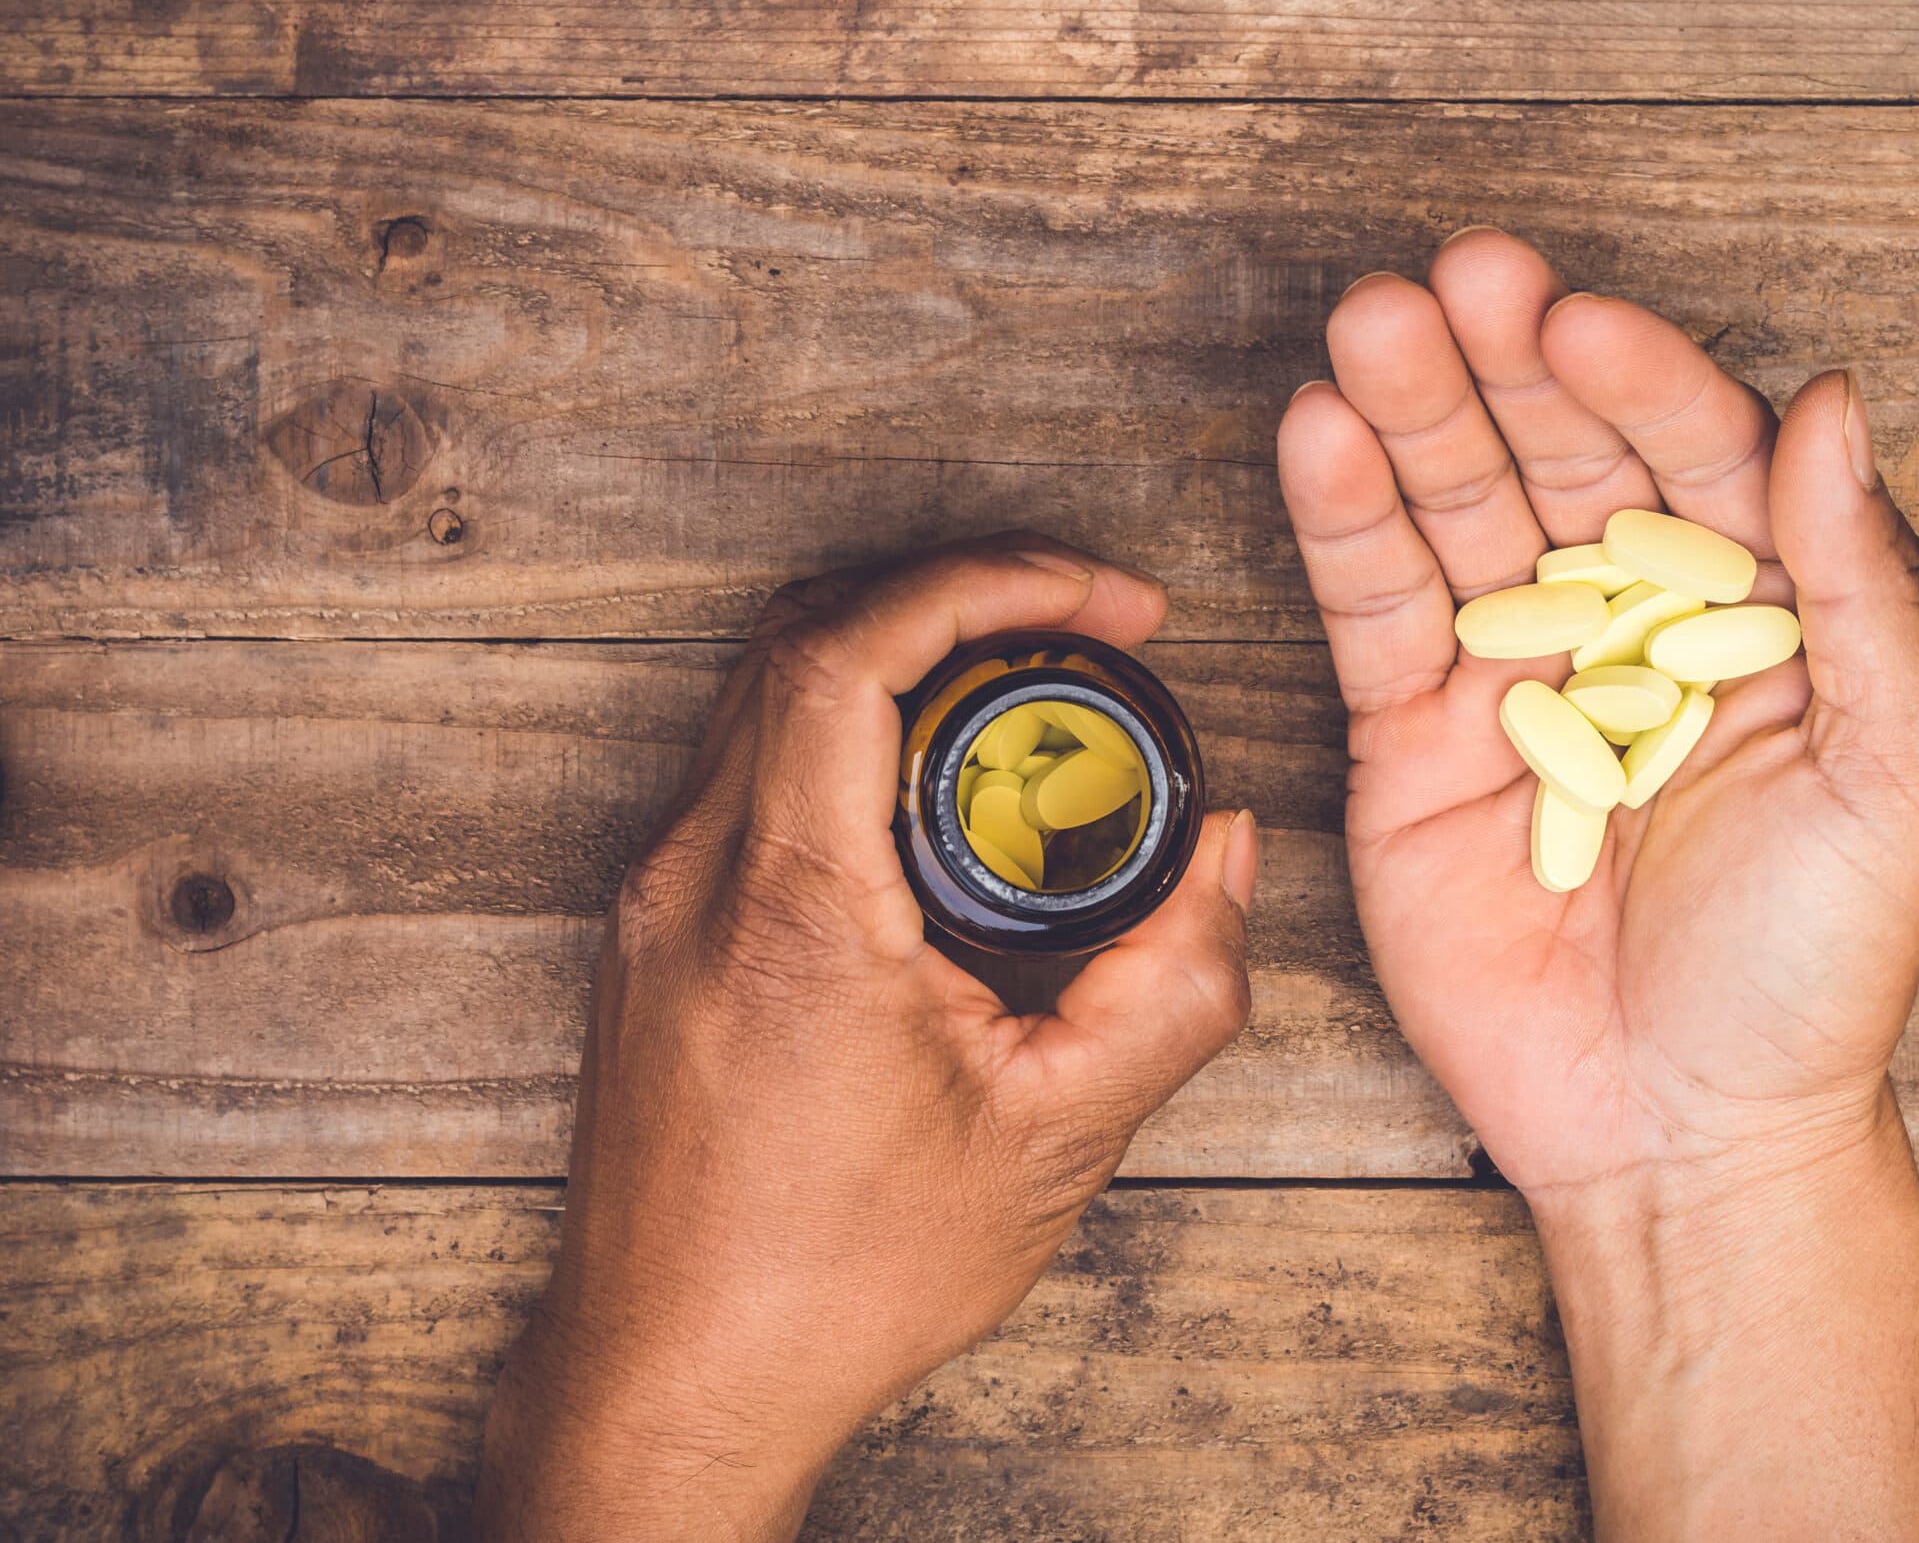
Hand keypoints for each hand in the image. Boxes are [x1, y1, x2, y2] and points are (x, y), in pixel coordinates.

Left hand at [477, 535, 1258, 1542]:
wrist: (676, 1379)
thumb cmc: (843, 1279)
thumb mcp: (1057, 1138)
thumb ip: (1173, 984)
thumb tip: (1226, 854)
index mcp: (791, 911)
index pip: (850, 652)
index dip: (987, 582)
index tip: (1103, 600)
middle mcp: (694, 879)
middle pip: (805, 634)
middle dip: (961, 596)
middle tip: (1088, 627)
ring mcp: (654, 900)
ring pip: (766, 691)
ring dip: (901, 655)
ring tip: (1031, 695)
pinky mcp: (649, 931)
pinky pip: (747, 765)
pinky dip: (848, 725)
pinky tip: (941, 789)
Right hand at [1277, 233, 1918, 1197]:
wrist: (1682, 1132)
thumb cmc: (1816, 972)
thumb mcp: (1900, 779)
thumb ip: (1869, 589)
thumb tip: (1837, 403)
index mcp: (1758, 615)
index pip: (1695, 457)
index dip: (1640, 381)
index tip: (1581, 319)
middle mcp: (1630, 622)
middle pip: (1562, 458)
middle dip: (1509, 365)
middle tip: (1457, 275)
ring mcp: (1513, 676)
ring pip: (1458, 512)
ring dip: (1413, 413)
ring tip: (1371, 321)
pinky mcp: (1410, 742)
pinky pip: (1376, 612)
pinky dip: (1345, 524)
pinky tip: (1322, 436)